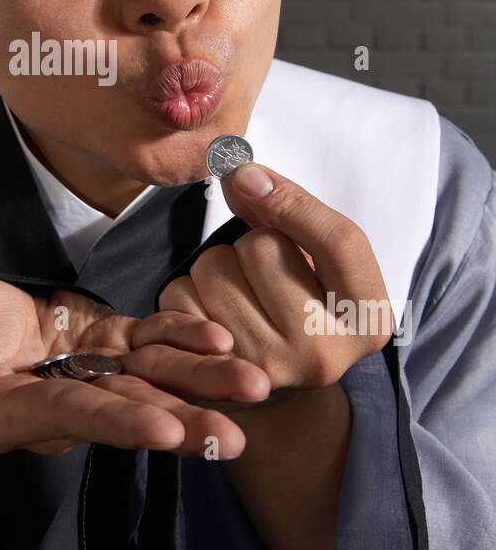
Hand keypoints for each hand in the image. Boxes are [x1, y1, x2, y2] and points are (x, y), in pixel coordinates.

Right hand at [0, 274, 270, 458]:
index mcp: (12, 412)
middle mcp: (61, 404)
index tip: (163, 433)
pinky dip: (184, 338)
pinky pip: (151, 341)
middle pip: (127, 414)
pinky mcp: (108, 343)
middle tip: (234, 437)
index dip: (117, 425)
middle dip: (182, 422)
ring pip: (152, 381)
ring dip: (202, 383)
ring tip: (255, 386)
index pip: (71, 418)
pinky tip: (220, 338)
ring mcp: (90, 373)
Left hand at [155, 161, 393, 402]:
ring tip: (240, 293)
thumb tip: (239, 172)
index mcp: (369, 320)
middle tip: (264, 273)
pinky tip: (211, 310)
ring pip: (214, 267)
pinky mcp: (216, 373)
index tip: (248, 173)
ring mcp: (269, 369)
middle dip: (251, 243)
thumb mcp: (320, 258)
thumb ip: (290, 207)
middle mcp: (325, 354)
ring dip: (216, 265)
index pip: (339, 241)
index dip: (290, 197)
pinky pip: (180, 297)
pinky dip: (186, 290)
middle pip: (262, 248)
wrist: (277, 377)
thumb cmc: (303, 303)